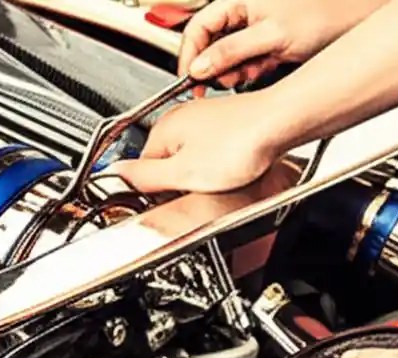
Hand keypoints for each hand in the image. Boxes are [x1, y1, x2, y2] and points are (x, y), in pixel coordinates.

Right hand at [110, 92, 287, 192]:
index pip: (141, 167)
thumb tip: (115, 175)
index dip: (152, 189)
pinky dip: (219, 164)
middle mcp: (181, 118)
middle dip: (178, 181)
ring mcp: (205, 119)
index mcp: (163, 129)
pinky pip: (212, 153)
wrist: (282, 123)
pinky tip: (233, 168)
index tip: (168, 198)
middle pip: (165, 162)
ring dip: (200, 173)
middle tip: (197, 190)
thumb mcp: (183, 173)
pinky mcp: (226, 124)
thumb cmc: (242, 143)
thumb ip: (144, 177)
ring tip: (220, 177)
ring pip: (190, 158)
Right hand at [180, 0, 387, 90]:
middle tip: (229, 81)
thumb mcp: (273, 37)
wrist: (361, 14)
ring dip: (237, 71)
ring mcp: (255, 28)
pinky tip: (266, 69)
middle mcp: (243, 13)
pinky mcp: (267, 43)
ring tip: (256, 71)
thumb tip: (198, 68)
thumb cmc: (327, 14)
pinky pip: (247, 61)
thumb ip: (231, 52)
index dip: (189, 56)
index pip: (197, 28)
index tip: (190, 80)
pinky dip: (252, 70)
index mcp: (238, 1)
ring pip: (229, 56)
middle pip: (210, 44)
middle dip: (217, 66)